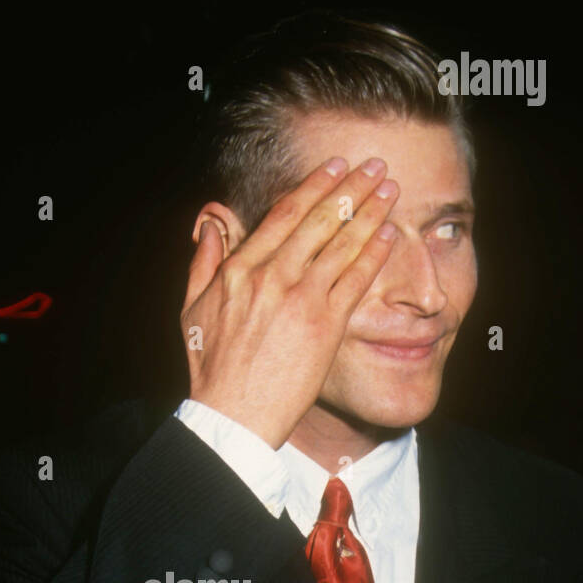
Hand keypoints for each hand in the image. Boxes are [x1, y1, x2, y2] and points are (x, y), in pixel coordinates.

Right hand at [181, 156, 398, 448]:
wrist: (234, 417)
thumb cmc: (212, 370)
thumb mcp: (192, 310)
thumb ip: (202, 262)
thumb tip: (209, 224)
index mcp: (239, 269)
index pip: (284, 215)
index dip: (313, 186)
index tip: (333, 167)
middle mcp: (272, 276)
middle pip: (320, 219)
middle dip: (351, 187)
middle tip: (374, 165)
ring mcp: (301, 299)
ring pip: (342, 243)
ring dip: (371, 211)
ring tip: (390, 189)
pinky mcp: (324, 325)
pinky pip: (355, 279)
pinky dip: (374, 253)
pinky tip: (389, 234)